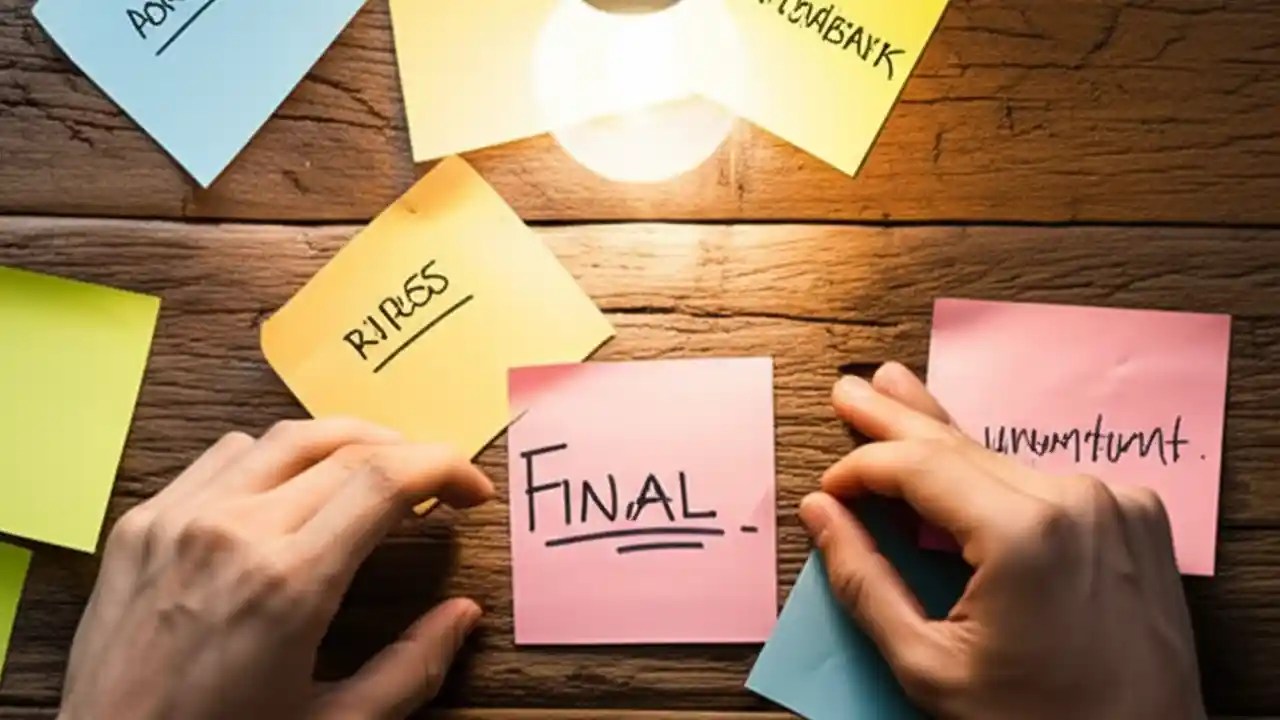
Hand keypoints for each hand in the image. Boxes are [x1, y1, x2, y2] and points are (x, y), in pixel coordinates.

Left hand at [59, 419, 494, 719]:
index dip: (446, 467)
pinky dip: (274, 457)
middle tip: (438, 486)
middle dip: (409, 455)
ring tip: (373, 476)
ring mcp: (179, 519)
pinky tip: (289, 491)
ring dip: (345, 445)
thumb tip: (463, 614)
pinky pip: (223, 456)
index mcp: (288, 583)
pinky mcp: (140, 523)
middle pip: (345, 447)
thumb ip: (411, 669)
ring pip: (285, 436)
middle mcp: (232, 532)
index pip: (386, 479)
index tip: (472, 490)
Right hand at [800, 363, 1204, 719]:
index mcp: (1024, 535)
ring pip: (1003, 459)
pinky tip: (964, 461)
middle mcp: (1076, 502)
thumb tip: (822, 515)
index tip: (829, 488)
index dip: (862, 468)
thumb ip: (866, 583)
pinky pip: (1047, 481)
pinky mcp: (1138, 516)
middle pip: (960, 446)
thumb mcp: (930, 667)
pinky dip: (999, 475)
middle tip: (852, 390)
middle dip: (896, 421)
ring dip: (945, 442)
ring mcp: (1115, 504)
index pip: (919, 467)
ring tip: (897, 395)